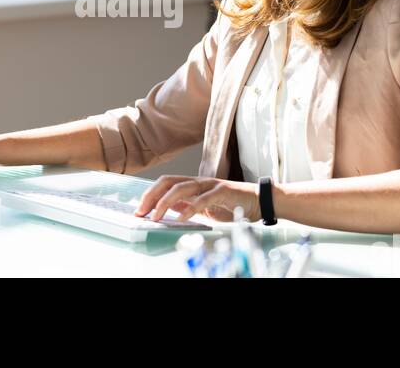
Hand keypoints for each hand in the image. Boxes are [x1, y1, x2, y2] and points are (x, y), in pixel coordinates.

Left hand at [133, 175, 260, 222]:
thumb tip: (167, 208)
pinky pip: (203, 199)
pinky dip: (190, 208)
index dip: (150, 194)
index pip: (165, 183)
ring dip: (165, 202)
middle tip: (142, 212)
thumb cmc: (232, 205)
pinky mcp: (224, 191)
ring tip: (156, 217)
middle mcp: (199, 181)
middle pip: (169, 182)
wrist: (260, 201)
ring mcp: (211, 184)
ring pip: (182, 188)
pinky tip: (181, 217)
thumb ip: (187, 205)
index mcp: (193, 184)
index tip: (139, 210)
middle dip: (152, 196)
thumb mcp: (204, 207)